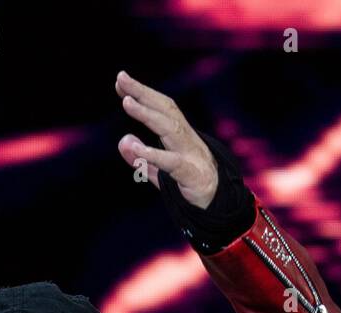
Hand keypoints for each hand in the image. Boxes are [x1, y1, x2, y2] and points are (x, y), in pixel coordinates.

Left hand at [115, 70, 218, 209]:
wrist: (219, 205)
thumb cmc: (192, 184)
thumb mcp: (162, 172)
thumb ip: (143, 157)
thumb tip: (123, 141)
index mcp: (180, 136)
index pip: (161, 108)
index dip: (143, 93)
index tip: (121, 81)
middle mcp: (186, 139)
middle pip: (165, 110)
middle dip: (143, 92)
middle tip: (121, 78)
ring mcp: (191, 155)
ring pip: (169, 129)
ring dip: (147, 114)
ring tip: (127, 102)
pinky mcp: (191, 174)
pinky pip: (171, 162)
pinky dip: (153, 155)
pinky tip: (135, 149)